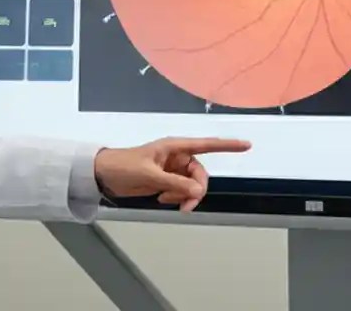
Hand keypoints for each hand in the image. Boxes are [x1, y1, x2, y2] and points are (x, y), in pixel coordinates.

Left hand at [93, 136, 251, 212]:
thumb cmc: (123, 166)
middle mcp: (177, 157)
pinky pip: (180, 191)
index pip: (207, 145)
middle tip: (186, 205)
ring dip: (184, 196)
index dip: (227, 145)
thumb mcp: (149, 174)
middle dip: (196, 189)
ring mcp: (172, 170)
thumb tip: (197, 192)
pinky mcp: (165, 182)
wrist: (103, 175)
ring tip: (167, 201)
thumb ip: (174, 183)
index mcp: (175, 147)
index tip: (246, 145)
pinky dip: (175, 198)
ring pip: (191, 185)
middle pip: (200, 174)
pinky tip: (161, 199)